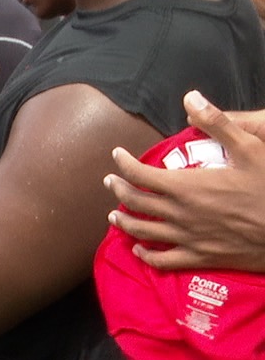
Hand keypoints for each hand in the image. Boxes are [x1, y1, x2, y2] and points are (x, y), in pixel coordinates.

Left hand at [104, 90, 264, 271]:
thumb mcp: (250, 148)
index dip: (124, 163)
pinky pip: (164, 261)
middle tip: (109, 181)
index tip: (117, 154)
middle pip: (135, 201)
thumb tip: (190, 97)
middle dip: (118, 188)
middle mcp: (180, 213)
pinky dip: (146, 256)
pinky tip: (139, 250)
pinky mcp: (201, 259)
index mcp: (187, 186)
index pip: (141, 173)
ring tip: (114, 213)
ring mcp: (188, 238)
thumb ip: (217, 123)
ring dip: (124, 221)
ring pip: (143, 231)